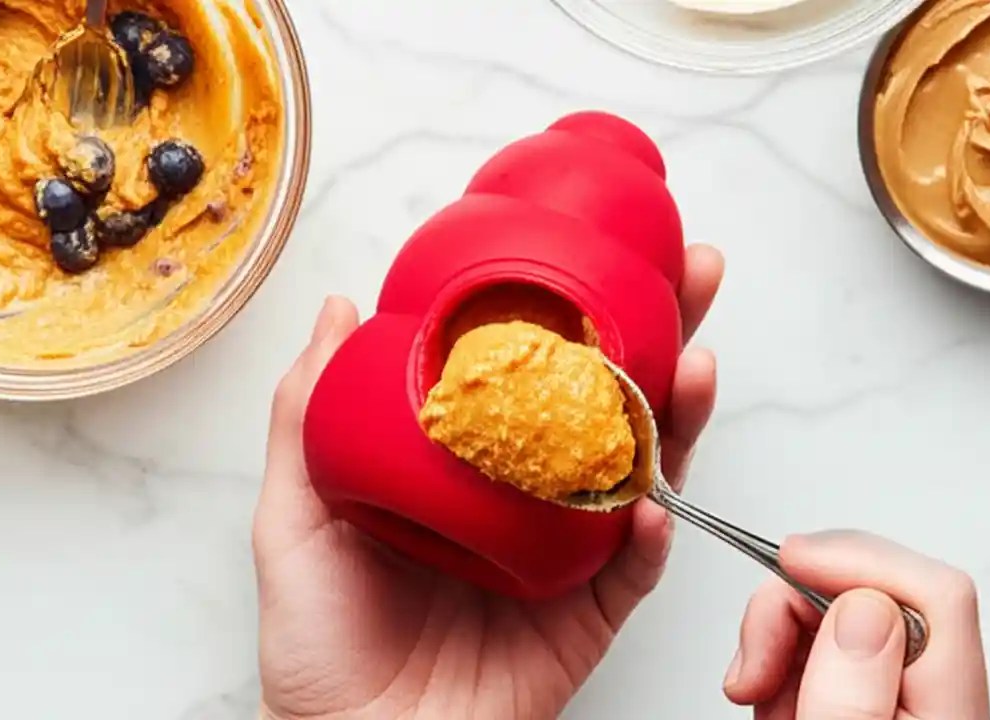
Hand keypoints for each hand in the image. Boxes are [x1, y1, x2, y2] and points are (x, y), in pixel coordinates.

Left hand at [253, 244, 724, 719]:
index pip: (537, 369)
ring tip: (692, 363)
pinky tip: (653, 495)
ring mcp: (566, 555)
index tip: (603, 246)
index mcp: (473, 464)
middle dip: (664, 334)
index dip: (577, 307)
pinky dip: (651, 536)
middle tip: (693, 274)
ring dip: (677, 416)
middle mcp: (531, 498)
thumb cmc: (320, 644)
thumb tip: (338, 308)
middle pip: (610, 402)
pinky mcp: (587, 619)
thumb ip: (307, 416)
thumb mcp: (295, 517)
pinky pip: (632, 573)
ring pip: (641, 473)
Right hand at [723, 531, 989, 719]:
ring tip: (757, 694)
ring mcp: (907, 701)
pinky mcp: (877, 702)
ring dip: (782, 642)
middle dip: (797, 605)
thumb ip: (852, 695)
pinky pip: (828, 652)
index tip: (788, 560)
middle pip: (878, 594)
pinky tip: (772, 703)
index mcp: (950, 712)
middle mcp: (939, 700)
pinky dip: (784, 665)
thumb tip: (860, 606)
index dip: (857, 558)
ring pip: (844, 619)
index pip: (935, 591)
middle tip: (754, 660)